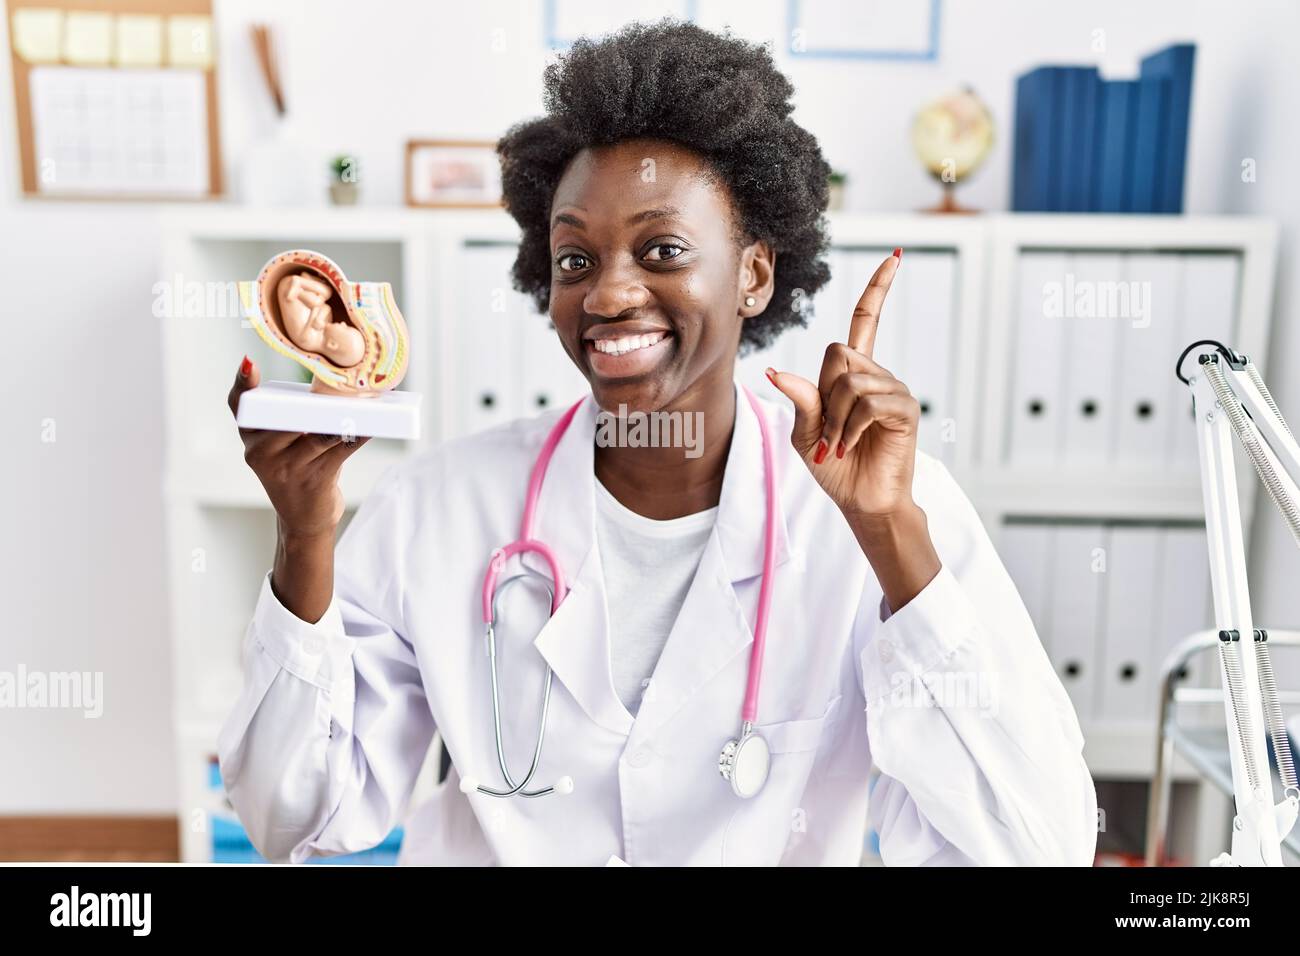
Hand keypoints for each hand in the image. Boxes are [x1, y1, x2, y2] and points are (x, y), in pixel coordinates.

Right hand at [227, 356, 370, 535]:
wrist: (303, 519)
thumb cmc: (297, 469)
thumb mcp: (281, 444)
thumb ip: (289, 417)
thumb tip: (331, 385)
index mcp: (251, 436)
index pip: (239, 406)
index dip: (242, 383)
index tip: (248, 363)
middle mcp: (261, 452)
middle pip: (286, 417)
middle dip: (311, 403)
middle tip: (335, 385)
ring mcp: (286, 468)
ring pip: (318, 435)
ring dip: (341, 419)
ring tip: (361, 405)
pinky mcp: (312, 480)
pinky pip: (339, 451)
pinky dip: (358, 437)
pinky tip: (372, 427)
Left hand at [765, 250, 919, 520]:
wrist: (861, 500)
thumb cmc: (835, 467)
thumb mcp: (805, 432)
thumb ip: (800, 400)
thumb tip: (776, 370)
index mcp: (854, 374)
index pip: (866, 321)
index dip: (878, 290)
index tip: (895, 257)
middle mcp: (877, 375)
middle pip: (838, 353)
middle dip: (823, 394)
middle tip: (827, 431)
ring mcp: (893, 390)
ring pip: (849, 381)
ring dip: (834, 420)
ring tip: (838, 445)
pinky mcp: (904, 409)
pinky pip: (866, 402)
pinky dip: (849, 427)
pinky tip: (851, 445)